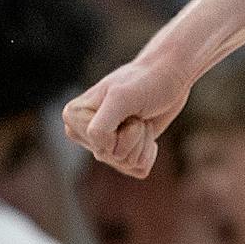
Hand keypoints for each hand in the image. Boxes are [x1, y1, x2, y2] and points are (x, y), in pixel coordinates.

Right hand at [64, 56, 192, 178]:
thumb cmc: (147, 81)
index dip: (122, 130)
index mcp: (73, 116)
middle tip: (137, 112)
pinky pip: (137, 169)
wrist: (171, 75)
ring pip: (127, 163)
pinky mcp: (123, 150)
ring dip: (144, 141)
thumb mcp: (122, 98)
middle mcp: (83, 131)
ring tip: (141, 117)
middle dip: (135, 137)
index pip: (100, 143)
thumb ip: (101, 125)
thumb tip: (99, 150)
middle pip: (112, 156)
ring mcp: (103, 142)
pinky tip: (147, 130)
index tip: (126, 107)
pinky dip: (149, 152)